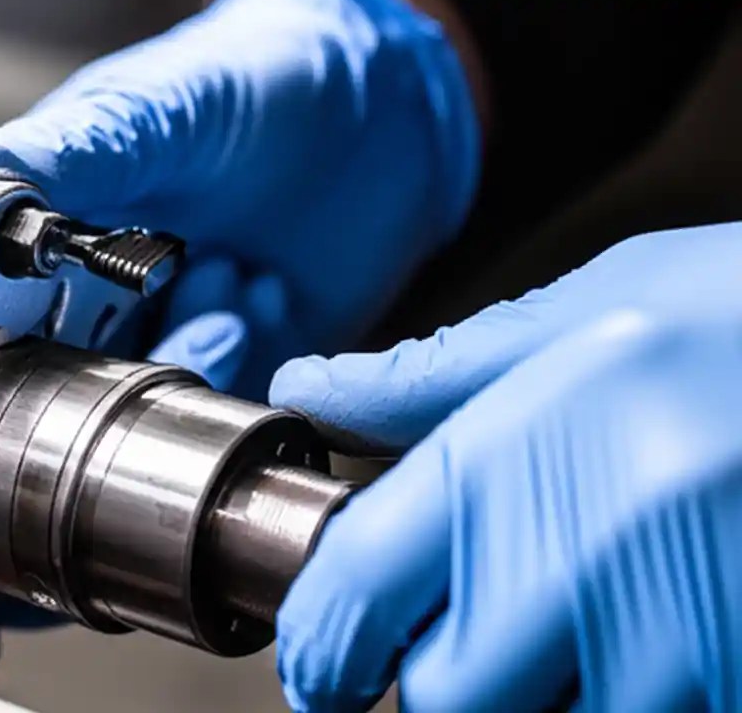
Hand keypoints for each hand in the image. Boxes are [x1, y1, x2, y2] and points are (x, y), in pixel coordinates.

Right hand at [0, 0, 480, 395]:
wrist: (385, 100)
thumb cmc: (257, 79)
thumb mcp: (157, 107)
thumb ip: (67, 152)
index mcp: (61, 222)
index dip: (3, 329)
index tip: (34, 330)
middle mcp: (109, 281)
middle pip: (70, 367)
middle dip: (119, 351)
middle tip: (177, 284)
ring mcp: (175, 318)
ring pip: (148, 390)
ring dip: (194, 343)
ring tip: (236, 273)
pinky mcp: (245, 349)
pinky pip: (224, 396)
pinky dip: (247, 354)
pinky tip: (270, 287)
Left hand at [272, 222, 741, 710]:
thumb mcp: (585, 318)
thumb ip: (434, 378)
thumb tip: (313, 387)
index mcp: (509, 460)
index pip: (351, 592)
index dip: (320, 647)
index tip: (327, 664)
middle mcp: (581, 559)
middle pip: (445, 697)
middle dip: (449, 683)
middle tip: (484, 642)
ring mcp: (681, 639)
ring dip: (555, 694)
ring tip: (604, 620)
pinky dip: (646, 691)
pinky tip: (674, 632)